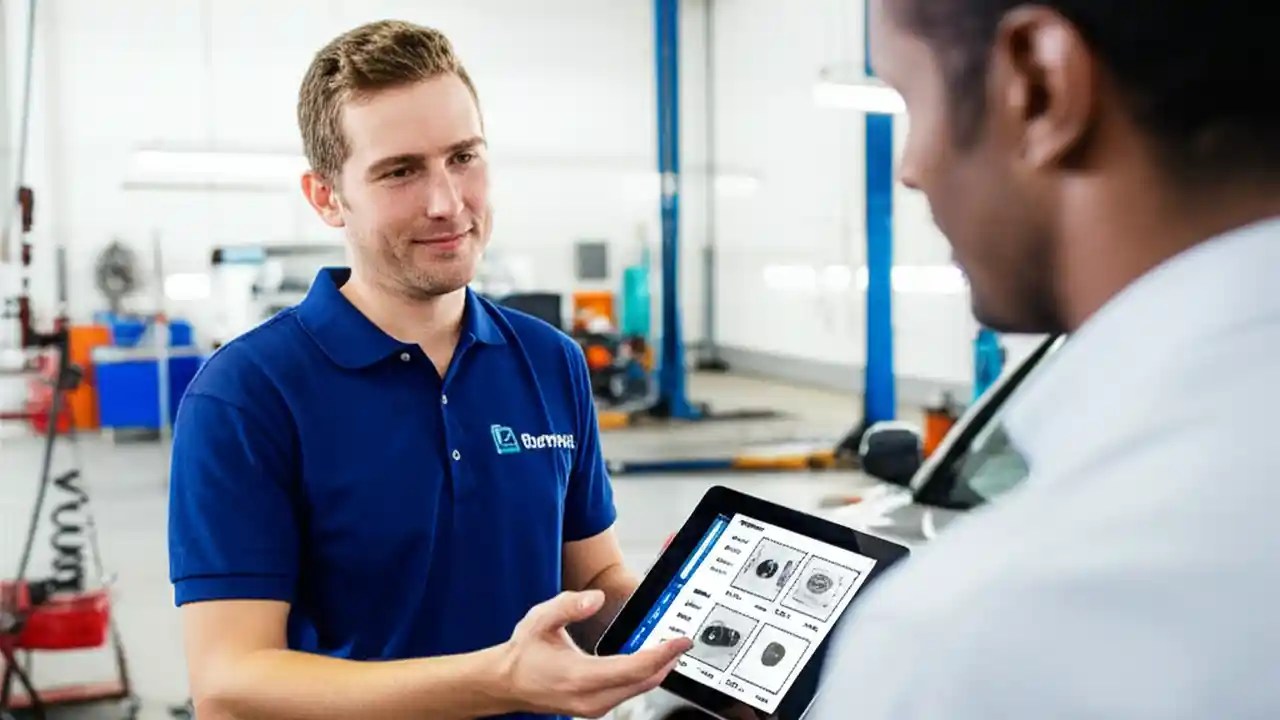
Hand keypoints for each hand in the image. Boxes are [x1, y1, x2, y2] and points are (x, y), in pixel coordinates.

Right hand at [497, 590, 693, 718]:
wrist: (506, 683)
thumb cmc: (523, 653)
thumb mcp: (540, 619)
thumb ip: (568, 605)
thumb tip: (596, 598)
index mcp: (579, 676)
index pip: (634, 668)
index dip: (662, 654)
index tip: (680, 641)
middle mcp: (590, 698)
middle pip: (644, 683)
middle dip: (667, 662)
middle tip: (682, 642)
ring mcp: (593, 707)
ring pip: (638, 690)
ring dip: (657, 670)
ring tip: (670, 649)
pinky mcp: (595, 708)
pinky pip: (629, 693)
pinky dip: (643, 676)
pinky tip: (648, 661)